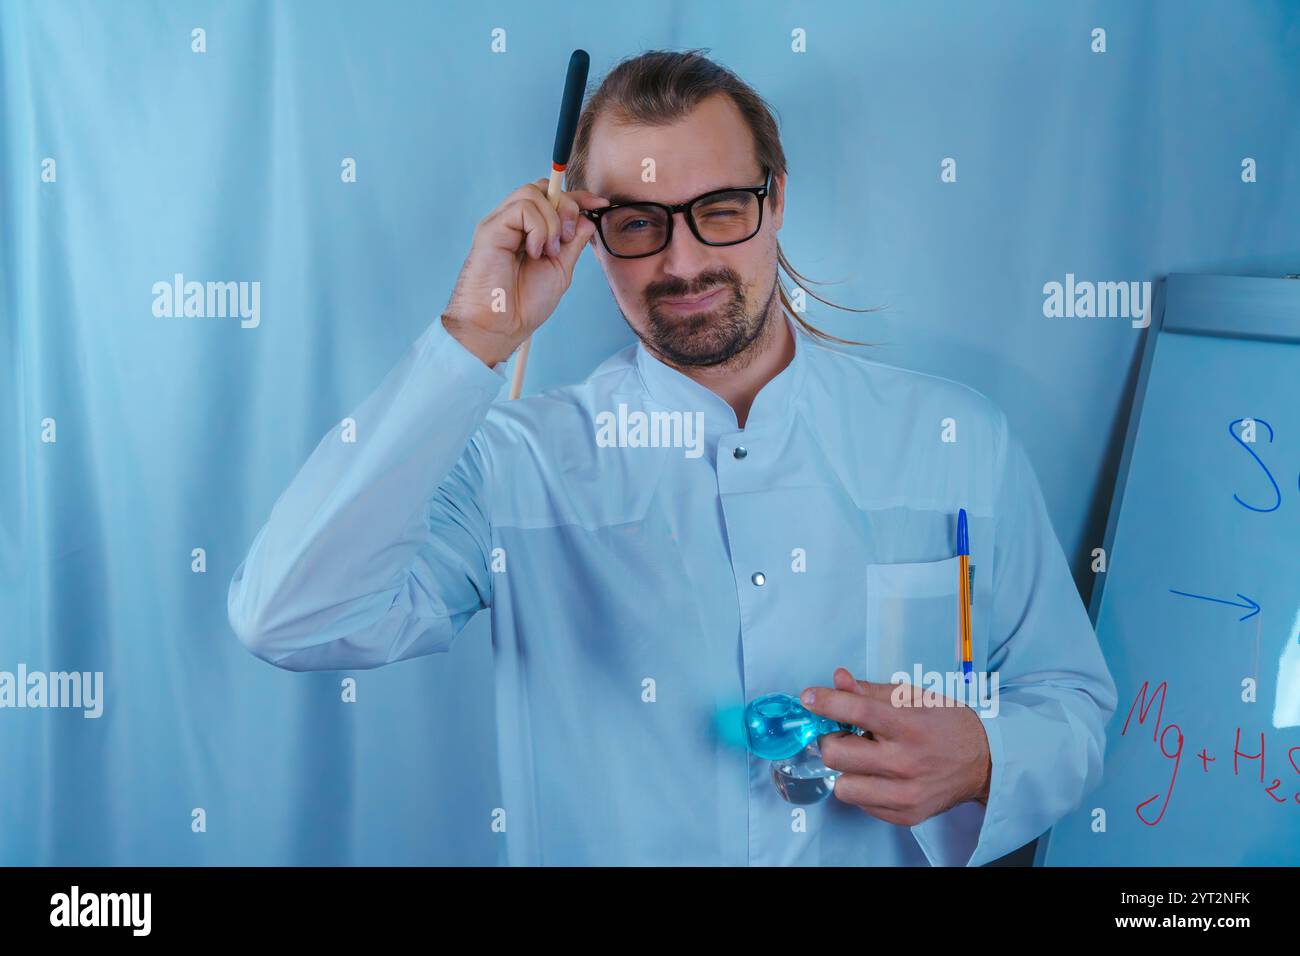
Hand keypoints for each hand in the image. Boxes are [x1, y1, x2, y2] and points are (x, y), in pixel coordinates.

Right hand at [441, 178, 607, 366]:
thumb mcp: (561, 268)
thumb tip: (587, 217)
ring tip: (548, 251)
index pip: (553, 197)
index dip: (578, 196)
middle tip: (567, 238)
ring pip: (532, 192)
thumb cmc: (525, 303)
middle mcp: (512, 222)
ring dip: (551, 221)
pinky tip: (534, 251)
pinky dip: (537, 228)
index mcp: (528, 230)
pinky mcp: (490, 229)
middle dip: (566, 205)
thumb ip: (573, 242)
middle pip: (543, 188)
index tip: (600, 203)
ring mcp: (500, 223)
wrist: (502, 326)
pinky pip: (522, 208)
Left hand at [801, 667, 991, 825]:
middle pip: (837, 755)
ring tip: (864, 759)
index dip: (826, 702)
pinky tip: (881, 776)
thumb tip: (837, 680)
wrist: (984, 761)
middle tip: (844, 735)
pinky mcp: (906, 815)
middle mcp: (905, 761)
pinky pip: (862, 805)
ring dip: (847, 770)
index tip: (809, 698)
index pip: (857, 710)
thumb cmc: (946, 723)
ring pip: (843, 787)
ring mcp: (905, 793)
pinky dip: (864, 788)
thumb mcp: (914, 697)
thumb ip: (871, 691)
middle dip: (832, 740)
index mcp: (908, 725)